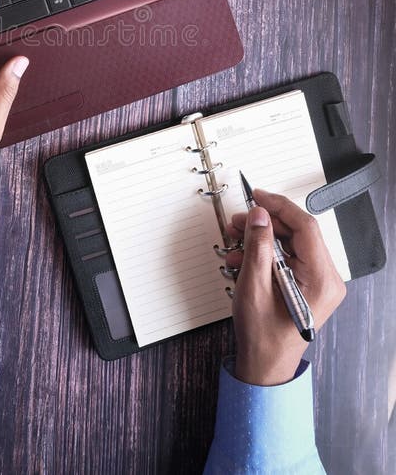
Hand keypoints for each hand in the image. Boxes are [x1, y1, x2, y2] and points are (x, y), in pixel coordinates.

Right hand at [225, 189, 346, 385]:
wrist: (265, 366)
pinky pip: (288, 256)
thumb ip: (257, 248)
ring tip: (236, 239)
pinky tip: (243, 256)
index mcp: (321, 280)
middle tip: (239, 221)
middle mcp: (327, 279)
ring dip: (261, 238)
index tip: (258, 198)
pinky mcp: (309, 284)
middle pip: (298, 233)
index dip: (280, 207)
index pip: (305, 227)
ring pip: (291, 243)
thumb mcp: (254, 288)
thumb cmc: (263, 337)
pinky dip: (265, 252)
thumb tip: (260, 216)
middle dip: (265, 224)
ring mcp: (319, 282)